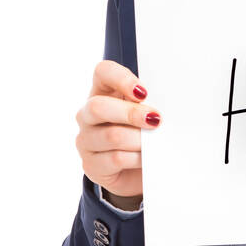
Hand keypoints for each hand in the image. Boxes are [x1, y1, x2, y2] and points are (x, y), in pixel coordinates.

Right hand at [75, 59, 160, 198]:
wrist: (139, 173)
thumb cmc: (144, 136)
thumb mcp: (146, 115)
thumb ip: (148, 105)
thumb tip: (159, 108)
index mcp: (102, 92)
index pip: (102, 72)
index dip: (121, 79)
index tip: (143, 92)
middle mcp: (87, 115)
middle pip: (98, 107)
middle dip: (131, 113)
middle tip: (155, 119)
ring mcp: (86, 140)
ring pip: (111, 136)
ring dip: (139, 140)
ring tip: (154, 144)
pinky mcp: (91, 165)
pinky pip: (116, 159)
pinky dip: (137, 158)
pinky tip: (146, 159)